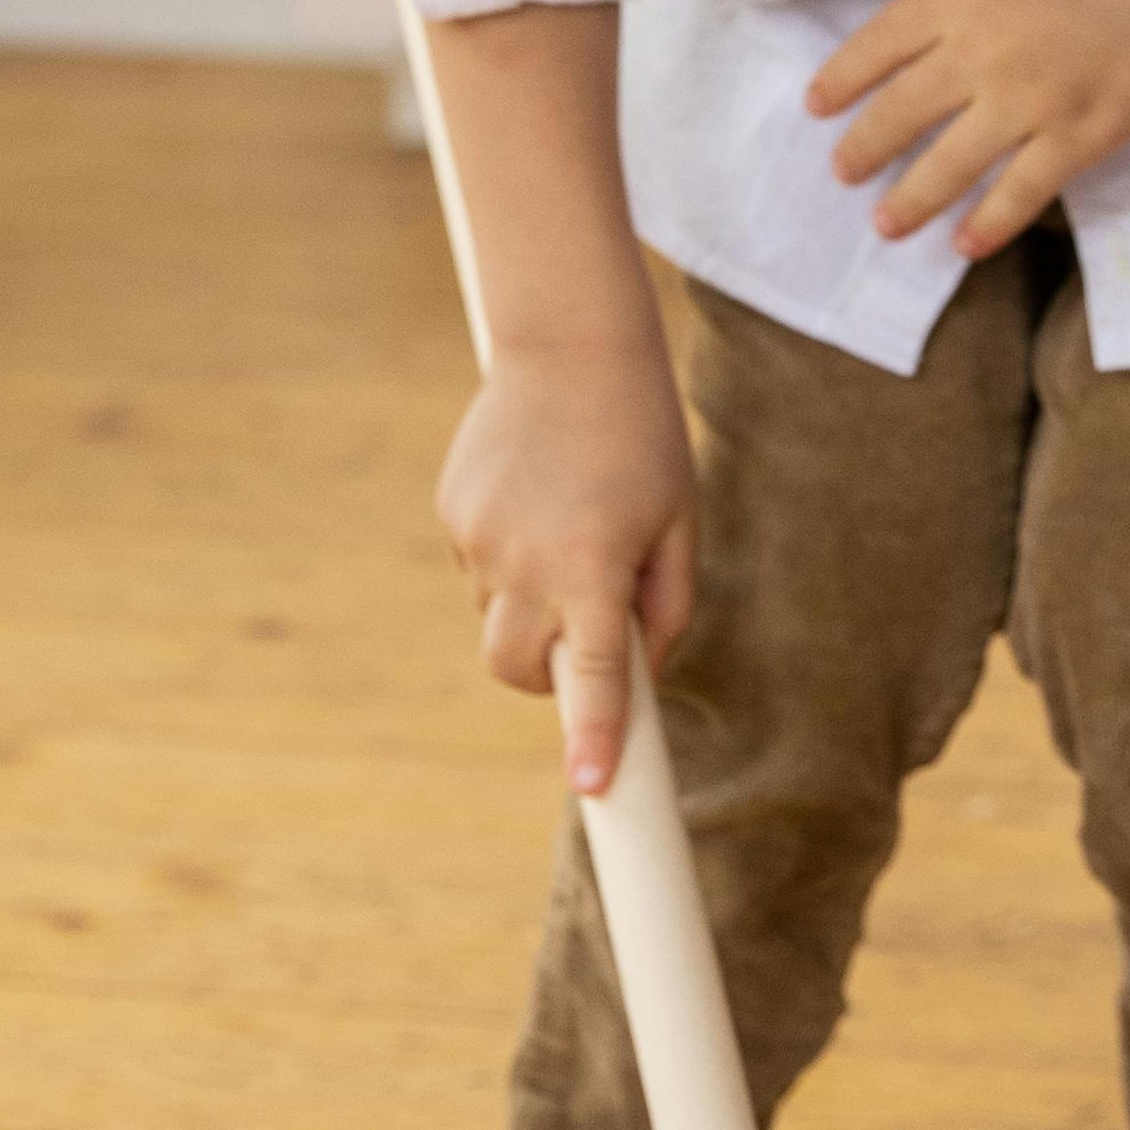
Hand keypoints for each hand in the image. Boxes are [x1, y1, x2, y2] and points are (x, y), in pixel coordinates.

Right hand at [434, 332, 697, 790]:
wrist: (569, 341)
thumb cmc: (643, 436)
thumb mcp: (678, 522)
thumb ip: (664, 608)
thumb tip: (636, 674)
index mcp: (592, 567)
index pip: (590, 676)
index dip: (592, 738)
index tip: (591, 788)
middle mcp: (524, 561)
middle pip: (517, 671)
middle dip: (548, 677)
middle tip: (588, 632)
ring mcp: (476, 538)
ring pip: (497, 617)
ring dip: (533, 605)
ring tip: (571, 524)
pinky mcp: (451, 512)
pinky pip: (479, 568)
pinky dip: (509, 559)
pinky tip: (538, 497)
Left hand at [806, 0, 1129, 257]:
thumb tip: (943, 14)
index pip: (877, 45)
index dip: (840, 79)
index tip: (817, 104)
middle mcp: (981, 51)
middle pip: (898, 113)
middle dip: (862, 149)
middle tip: (843, 171)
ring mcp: (1030, 100)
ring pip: (947, 167)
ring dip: (908, 201)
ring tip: (886, 224)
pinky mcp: (1081, 137)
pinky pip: (1022, 194)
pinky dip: (989, 224)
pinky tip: (965, 246)